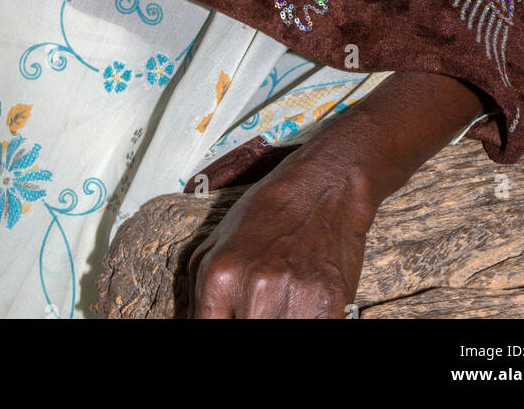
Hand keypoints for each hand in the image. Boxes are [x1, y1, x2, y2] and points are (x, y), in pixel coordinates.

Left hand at [187, 148, 372, 318]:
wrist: (323, 186)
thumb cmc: (268, 211)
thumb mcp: (217, 241)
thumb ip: (199, 292)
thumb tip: (194, 324)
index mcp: (220, 276)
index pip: (206, 331)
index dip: (219, 325)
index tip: (231, 317)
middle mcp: (253, 291)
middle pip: (245, 334)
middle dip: (248, 320)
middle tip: (256, 305)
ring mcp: (294, 300)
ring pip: (277, 335)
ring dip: (280, 322)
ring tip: (283, 302)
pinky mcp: (329, 306)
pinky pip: (314, 331)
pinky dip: (307, 320)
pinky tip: (303, 303)